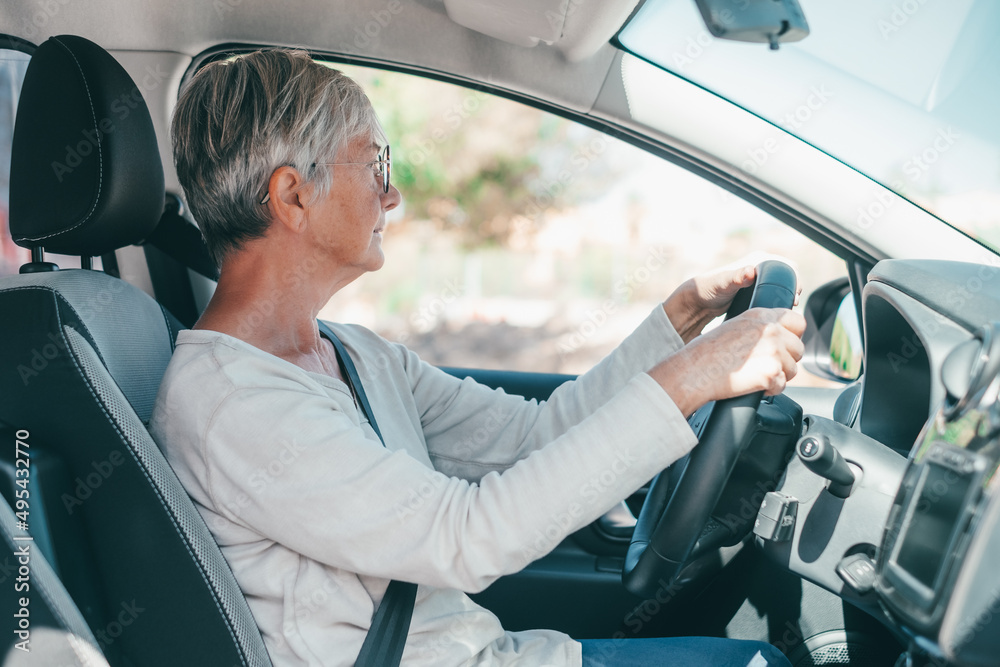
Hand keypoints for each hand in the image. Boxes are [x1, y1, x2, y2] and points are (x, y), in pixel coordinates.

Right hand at [648, 307, 805, 415]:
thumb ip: (760, 327)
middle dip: (786, 360)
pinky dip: (770, 390)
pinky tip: (752, 385)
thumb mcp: (736, 326)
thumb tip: (781, 337)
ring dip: (778, 376)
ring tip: (754, 375)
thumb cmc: (707, 353)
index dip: (792, 336)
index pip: (798, 321)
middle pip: (799, 348)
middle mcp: (770, 330)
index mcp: (761, 315)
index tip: (783, 345)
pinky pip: (782, 386)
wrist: (694, 370)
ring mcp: (773, 351)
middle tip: (763, 365)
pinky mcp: (771, 372)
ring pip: (793, 369)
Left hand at [662, 254, 801, 342]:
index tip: (794, 296)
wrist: (697, 301)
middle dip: (792, 291)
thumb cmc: (709, 289)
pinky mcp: (754, 292)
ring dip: (785, 298)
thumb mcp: (724, 283)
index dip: (795, 280)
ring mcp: (757, 280)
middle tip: (790, 307)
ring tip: (784, 312)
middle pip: (787, 278)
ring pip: (780, 288)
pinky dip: (777, 302)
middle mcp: (759, 267)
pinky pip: (772, 295)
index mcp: (757, 259)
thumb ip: (736, 277)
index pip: (787, 266)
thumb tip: (751, 272)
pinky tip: (776, 313)